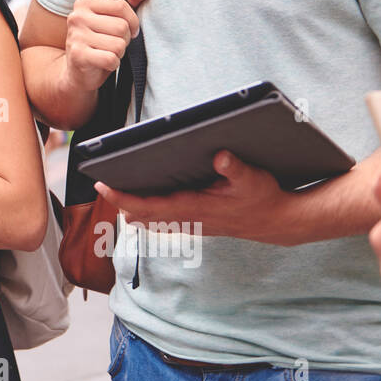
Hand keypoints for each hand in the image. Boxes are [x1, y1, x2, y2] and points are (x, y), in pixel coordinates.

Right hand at [63, 0, 148, 91]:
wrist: (77, 71)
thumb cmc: (98, 41)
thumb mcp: (111, 19)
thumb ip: (129, 1)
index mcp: (84, 3)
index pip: (121, 5)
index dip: (132, 20)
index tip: (128, 29)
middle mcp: (76, 17)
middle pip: (121, 26)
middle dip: (124, 39)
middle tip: (113, 43)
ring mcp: (76, 36)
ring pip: (118, 44)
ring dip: (118, 52)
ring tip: (107, 52)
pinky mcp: (78, 56)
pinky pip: (111, 59)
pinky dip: (113, 64)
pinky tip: (104, 63)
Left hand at [95, 150, 288, 242]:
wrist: (279, 223)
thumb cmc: (265, 198)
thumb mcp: (253, 179)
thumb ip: (236, 168)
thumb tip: (219, 155)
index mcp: (196, 207)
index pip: (150, 205)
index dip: (124, 197)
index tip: (104, 187)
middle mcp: (190, 219)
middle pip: (144, 215)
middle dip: (121, 202)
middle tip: (101, 187)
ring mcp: (194, 224)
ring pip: (154, 221)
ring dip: (133, 209)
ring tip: (114, 195)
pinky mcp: (199, 224)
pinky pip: (166, 222)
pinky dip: (149, 215)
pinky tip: (141, 208)